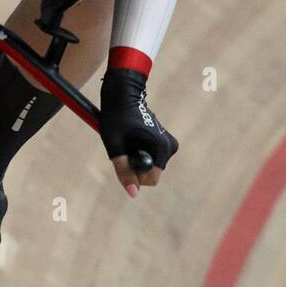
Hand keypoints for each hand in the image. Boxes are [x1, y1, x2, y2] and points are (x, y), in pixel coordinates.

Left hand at [99, 67, 177, 198]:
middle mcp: (170, 148)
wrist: (123, 93)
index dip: (134, 174)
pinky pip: (149, 157)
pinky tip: (132, 135)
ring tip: (127, 137)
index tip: (124, 156)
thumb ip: (124, 170)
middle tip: (124, 144)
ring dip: (135, 156)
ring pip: (148, 165)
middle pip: (150, 172)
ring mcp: (168, 145)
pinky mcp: (164, 142)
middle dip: (134, 164)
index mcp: (162, 148)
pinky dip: (138, 150)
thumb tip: (133, 193)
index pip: (151, 179)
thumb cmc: (116, 117)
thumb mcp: (115, 146)